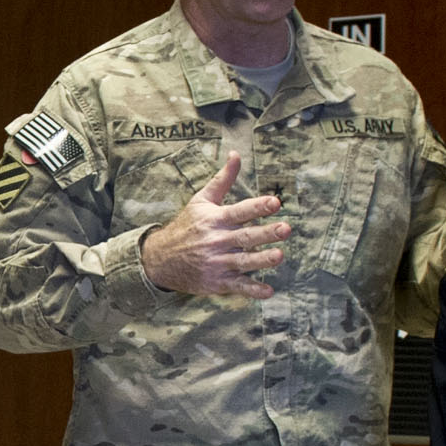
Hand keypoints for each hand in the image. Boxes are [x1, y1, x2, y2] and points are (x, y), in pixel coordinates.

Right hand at [138, 152, 289, 297]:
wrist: (159, 259)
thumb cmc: (186, 226)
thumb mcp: (201, 201)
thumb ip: (223, 179)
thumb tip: (236, 154)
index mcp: (214, 219)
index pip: (239, 211)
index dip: (257, 206)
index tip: (275, 202)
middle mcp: (216, 241)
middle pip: (246, 236)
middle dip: (266, 233)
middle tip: (286, 229)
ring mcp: (217, 262)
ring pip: (244, 261)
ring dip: (262, 260)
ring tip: (279, 256)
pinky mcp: (216, 282)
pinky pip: (237, 286)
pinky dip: (252, 290)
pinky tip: (268, 291)